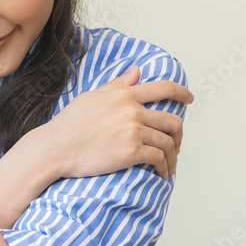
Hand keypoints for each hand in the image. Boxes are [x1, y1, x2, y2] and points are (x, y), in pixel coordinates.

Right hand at [47, 65, 193, 179]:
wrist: (56, 147)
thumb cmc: (69, 123)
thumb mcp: (93, 96)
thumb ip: (117, 84)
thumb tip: (136, 72)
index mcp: (125, 95)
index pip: (164, 88)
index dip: (182, 92)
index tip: (189, 98)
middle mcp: (133, 112)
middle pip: (172, 121)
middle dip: (178, 134)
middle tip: (175, 144)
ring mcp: (134, 132)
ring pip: (168, 143)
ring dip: (172, 155)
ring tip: (168, 164)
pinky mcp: (131, 153)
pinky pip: (159, 159)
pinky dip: (164, 168)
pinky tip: (161, 173)